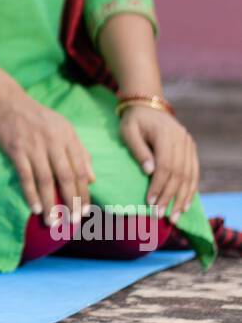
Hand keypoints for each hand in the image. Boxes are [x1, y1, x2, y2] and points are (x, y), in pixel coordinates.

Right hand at [0, 91, 94, 223]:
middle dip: (71, 201)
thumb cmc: (40, 119)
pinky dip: (31, 194)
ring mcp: (34, 147)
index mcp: (68, 137)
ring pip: (45, 180)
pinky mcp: (16, 151)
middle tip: (73, 221)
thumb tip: (92, 179)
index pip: (80, 168)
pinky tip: (35, 208)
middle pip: (65, 176)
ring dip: (50, 203)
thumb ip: (80, 152)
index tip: (85, 211)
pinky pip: (25, 176)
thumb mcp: (65, 129)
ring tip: (53, 222)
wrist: (10, 104)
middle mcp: (53, 142)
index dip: (83, 192)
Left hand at [118, 105, 198, 221]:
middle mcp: (182, 139)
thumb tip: (149, 171)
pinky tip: (186, 205)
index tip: (150, 202)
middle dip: (170, 196)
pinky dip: (190, 190)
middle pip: (178, 173)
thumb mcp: (129, 131)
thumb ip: (138, 150)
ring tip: (174, 216)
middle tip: (161, 215)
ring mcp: (189, 144)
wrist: (148, 105)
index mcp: (165, 134)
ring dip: (182, 198)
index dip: (159, 185)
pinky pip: (194, 172)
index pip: (165, 165)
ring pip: (189, 175)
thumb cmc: (134, 121)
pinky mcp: (191, 149)